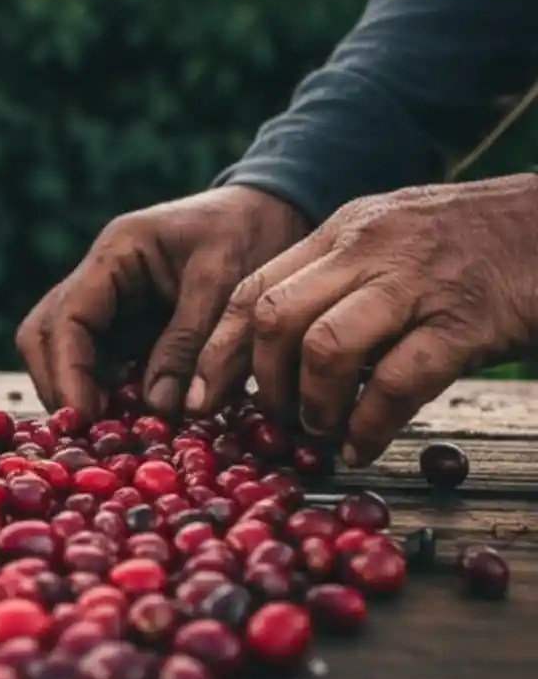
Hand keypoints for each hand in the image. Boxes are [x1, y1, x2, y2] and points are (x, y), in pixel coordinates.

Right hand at [15, 186, 309, 419]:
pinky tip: (135, 420)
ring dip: (80, 393)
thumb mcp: (227, 282)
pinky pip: (104, 366)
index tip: (84, 417)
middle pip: (44, 335)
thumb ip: (191, 342)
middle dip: (58, 385)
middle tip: (87, 433)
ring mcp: (110, 304)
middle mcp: (100, 278)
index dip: (68, 371)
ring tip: (113, 431)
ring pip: (65, 353)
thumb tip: (160, 409)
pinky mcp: (130, 328)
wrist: (274, 210)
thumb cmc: (251, 233)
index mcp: (116, 253)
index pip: (67, 316)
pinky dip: (111, 395)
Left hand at [189, 173, 537, 466]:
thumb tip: (280, 355)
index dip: (218, 350)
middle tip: (274, 421)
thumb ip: (339, 280)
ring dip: (313, 404)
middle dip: (260, 381)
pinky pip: (396, 382)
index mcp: (342, 231)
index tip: (200, 397)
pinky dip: (369, 425)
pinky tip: (362, 447)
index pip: (252, 288)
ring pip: (325, 346)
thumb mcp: (394, 240)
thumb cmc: (478, 244)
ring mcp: (416, 282)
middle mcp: (369, 248)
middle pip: (274, 316)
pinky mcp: (465, 322)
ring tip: (322, 432)